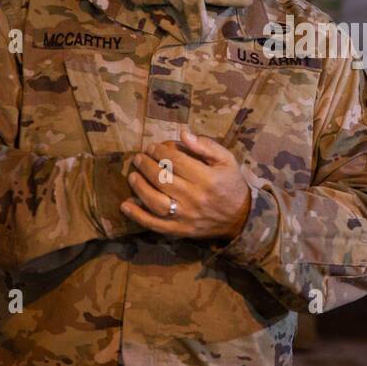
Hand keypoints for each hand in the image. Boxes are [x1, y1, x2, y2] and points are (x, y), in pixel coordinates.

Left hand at [120, 130, 251, 239]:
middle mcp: (195, 197)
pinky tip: (125, 205)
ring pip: (155, 201)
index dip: (160, 151)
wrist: (240, 218)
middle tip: (138, 158)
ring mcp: (186, 216)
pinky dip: (138, 216)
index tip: (151, 147)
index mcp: (207, 178)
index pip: (176, 161)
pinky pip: (155, 224)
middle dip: (146, 165)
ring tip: (132, 175)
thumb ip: (206, 146)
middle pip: (163, 179)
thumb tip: (183, 134)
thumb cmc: (231, 184)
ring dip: (140, 187)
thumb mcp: (227, 160)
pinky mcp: (180, 230)